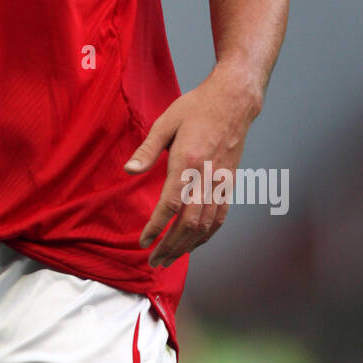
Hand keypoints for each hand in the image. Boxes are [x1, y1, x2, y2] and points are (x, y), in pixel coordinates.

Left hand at [124, 64, 262, 267]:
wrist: (233, 101)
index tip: (143, 243)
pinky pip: (220, 216)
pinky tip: (194, 243)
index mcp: (187, 162)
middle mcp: (207, 176)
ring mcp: (221, 181)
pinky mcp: (229, 183)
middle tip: (154, 262)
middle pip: (189, 223)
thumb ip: (146, 150)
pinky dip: (206, 235)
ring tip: (170, 258)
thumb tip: (128, 171)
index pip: (171, 205)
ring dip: (187, 246)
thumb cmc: (196, 108)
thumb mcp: (165, 123)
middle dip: (171, 246)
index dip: (156, 227)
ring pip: (206, 224)